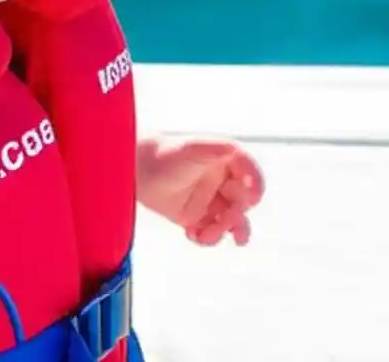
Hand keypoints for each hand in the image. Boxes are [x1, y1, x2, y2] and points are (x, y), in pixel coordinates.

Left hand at [136, 137, 264, 246]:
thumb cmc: (164, 155)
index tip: (251, 200)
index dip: (255, 189)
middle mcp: (220, 182)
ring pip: (229, 222)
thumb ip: (215, 149)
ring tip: (209, 236)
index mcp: (225, 163)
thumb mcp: (192, 149)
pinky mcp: (193, 217)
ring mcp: (208, 201)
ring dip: (226, 232)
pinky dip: (206, 238)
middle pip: (242, 204)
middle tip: (224, 220)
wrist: (134, 169)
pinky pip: (209, 233)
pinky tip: (193, 235)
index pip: (250, 177)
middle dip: (237, 215)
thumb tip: (234, 150)